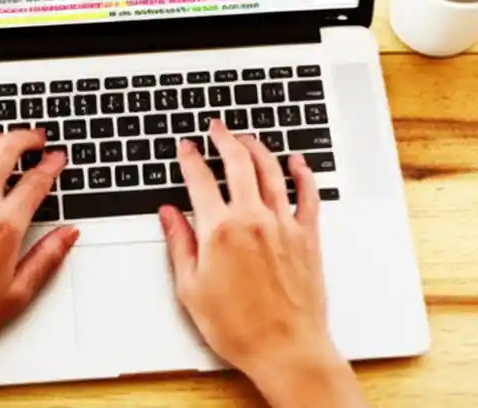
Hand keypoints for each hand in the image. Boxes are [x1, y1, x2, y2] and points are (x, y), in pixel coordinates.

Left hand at [0, 130, 77, 375]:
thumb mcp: (15, 295)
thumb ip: (46, 258)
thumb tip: (68, 235)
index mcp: (3, 227)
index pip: (36, 180)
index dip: (52, 164)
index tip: (57, 159)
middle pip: (7, 149)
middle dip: (27, 138)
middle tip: (36, 140)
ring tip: (4, 140)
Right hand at [159, 121, 366, 407]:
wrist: (285, 348)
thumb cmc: (238, 327)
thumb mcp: (190, 288)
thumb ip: (179, 244)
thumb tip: (169, 215)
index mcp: (219, 230)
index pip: (200, 180)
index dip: (190, 158)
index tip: (186, 148)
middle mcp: (252, 220)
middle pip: (238, 163)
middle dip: (224, 139)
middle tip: (217, 129)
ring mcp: (283, 225)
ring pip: (271, 171)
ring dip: (257, 148)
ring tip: (247, 138)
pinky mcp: (307, 236)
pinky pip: (308, 194)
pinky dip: (302, 173)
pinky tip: (296, 161)